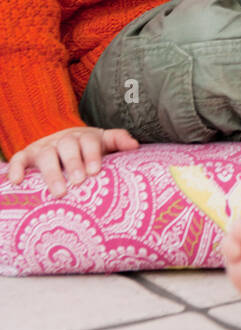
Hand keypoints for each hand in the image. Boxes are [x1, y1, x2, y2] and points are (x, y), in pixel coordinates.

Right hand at [6, 126, 139, 197]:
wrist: (60, 140)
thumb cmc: (87, 148)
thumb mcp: (103, 142)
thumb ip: (118, 140)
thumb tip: (135, 145)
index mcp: (85, 137)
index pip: (90, 142)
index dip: (92, 155)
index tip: (95, 171)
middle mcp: (64, 141)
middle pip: (68, 147)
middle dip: (73, 163)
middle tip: (79, 181)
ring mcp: (45, 148)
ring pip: (46, 155)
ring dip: (51, 172)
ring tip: (59, 191)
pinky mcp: (27, 155)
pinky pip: (19, 159)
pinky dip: (16, 168)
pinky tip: (16, 181)